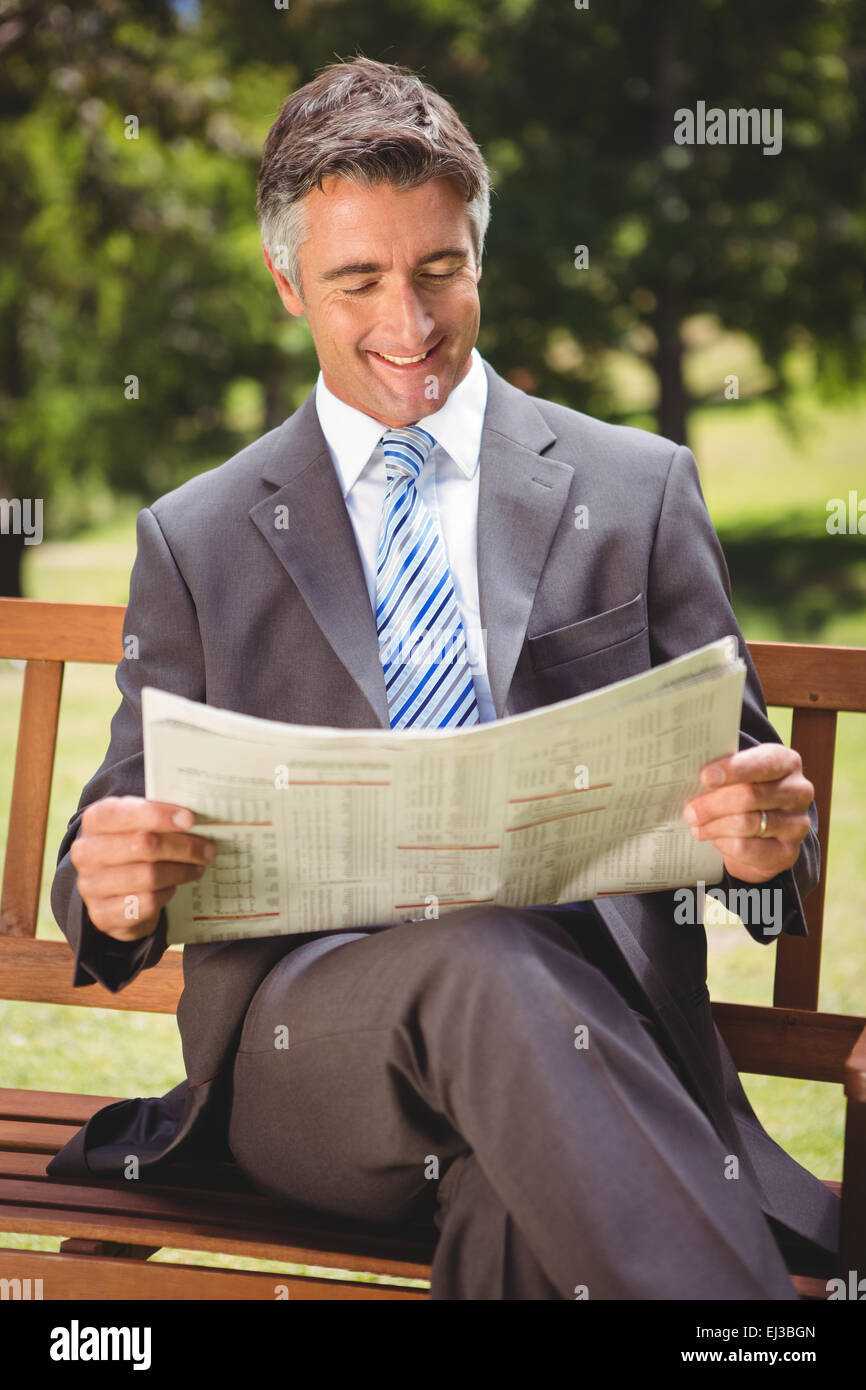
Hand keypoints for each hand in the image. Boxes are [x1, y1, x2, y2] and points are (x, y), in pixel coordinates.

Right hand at [70, 795, 216, 940]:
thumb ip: (158, 816)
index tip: (191, 819)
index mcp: (94, 821)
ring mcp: (91, 886)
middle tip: (208, 849)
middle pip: (144, 844)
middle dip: (183, 846)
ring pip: (150, 876)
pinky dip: (167, 893)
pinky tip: (173, 886)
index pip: (124, 813)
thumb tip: (193, 818)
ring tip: (198, 867)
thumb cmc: (132, 847)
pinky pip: (147, 903)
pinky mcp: (102, 915)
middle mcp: (86, 852)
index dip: (159, 815)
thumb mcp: (139, 824)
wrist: (111, 889)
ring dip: (182, 871)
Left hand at [682, 745, 813, 883]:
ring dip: (714, 826)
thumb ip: (722, 773)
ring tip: (696, 826)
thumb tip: (687, 777)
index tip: (704, 777)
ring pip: (747, 823)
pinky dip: (724, 844)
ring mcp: (797, 823)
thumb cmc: (744, 794)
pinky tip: (715, 839)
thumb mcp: (738, 776)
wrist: (765, 834)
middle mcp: (798, 791)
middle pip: (750, 796)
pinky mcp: (788, 852)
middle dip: (713, 804)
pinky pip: (747, 848)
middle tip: (690, 811)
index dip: (732, 769)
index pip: (762, 763)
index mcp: (786, 762)